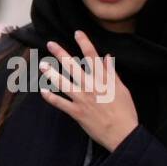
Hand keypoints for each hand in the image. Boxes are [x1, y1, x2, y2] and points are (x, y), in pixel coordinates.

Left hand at [39, 31, 138, 151]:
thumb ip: (112, 73)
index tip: (77, 33)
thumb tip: (107, 57)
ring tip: (42, 65)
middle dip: (60, 53)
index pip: (92, 56)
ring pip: (62, 82)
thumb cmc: (125, 111)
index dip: (84, 43)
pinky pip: (59, 103)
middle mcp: (91, 86)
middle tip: (50, 44)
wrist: (122, 133)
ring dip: (50, 73)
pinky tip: (43, 90)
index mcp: (103, 79)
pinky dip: (50, 97)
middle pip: (73, 66)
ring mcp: (82, 99)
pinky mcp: (76, 111)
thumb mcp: (122, 89)